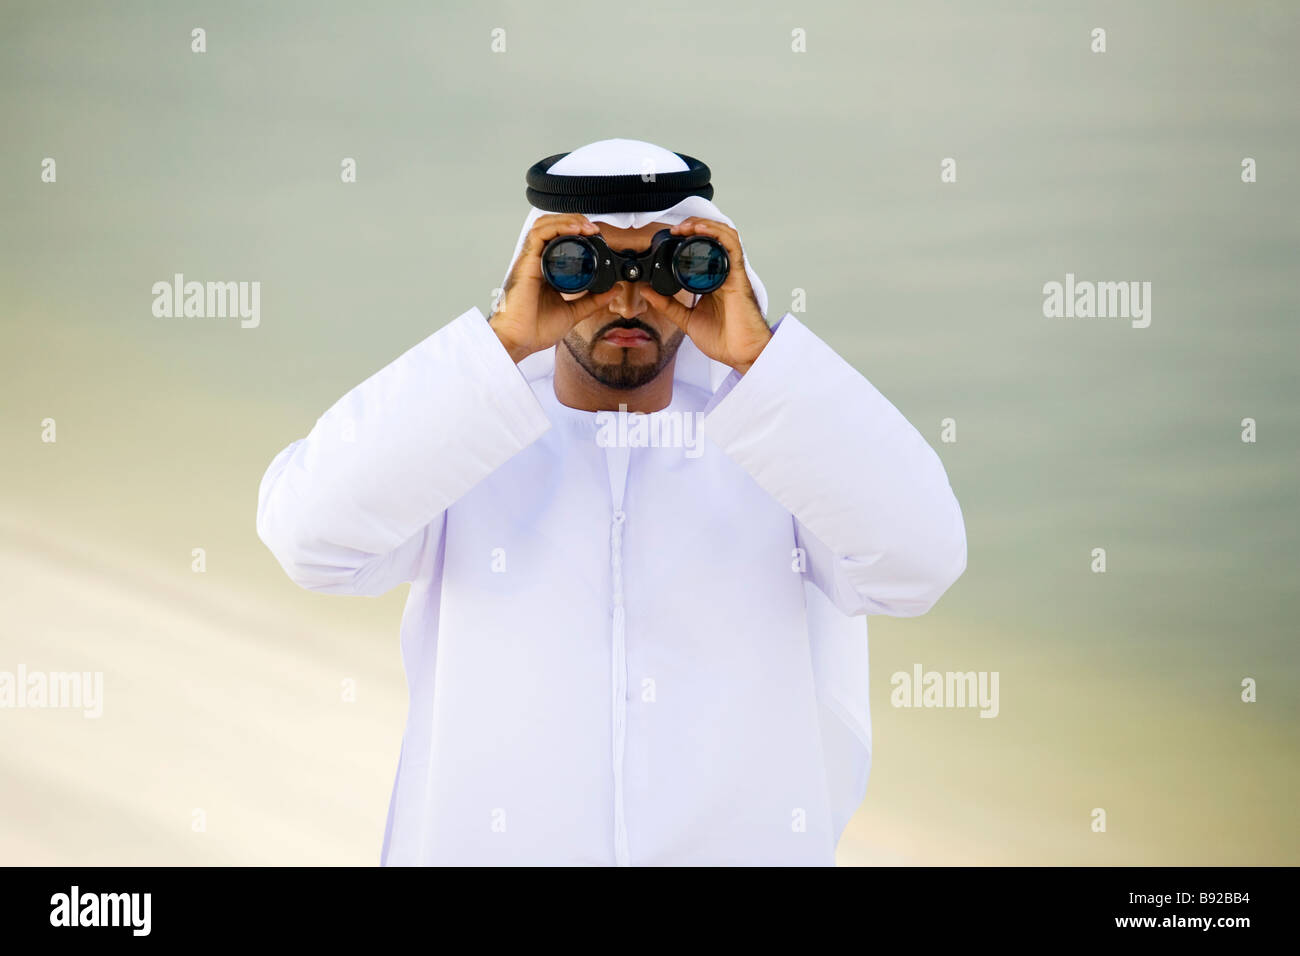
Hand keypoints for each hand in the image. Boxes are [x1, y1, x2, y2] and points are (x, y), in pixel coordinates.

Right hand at [489, 214, 621, 362]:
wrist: (520, 341)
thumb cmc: (535, 329)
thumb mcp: (573, 312)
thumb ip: (593, 301)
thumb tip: (614, 290)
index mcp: (545, 270)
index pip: (558, 238)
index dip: (576, 230)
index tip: (596, 235)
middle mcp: (536, 261)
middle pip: (551, 226)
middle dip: (574, 220)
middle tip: (594, 228)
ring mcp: (530, 261)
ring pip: (544, 225)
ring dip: (567, 220)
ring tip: (586, 226)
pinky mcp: (526, 263)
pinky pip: (538, 235)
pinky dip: (556, 228)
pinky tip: (574, 230)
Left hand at [637, 217, 771, 374]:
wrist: (741, 355)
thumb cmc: (724, 340)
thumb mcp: (687, 320)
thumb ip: (668, 305)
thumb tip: (647, 291)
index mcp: (713, 281)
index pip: (704, 248)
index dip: (689, 236)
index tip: (670, 236)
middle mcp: (724, 273)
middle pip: (714, 236)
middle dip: (695, 225)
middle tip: (676, 228)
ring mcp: (732, 273)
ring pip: (724, 235)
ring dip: (705, 225)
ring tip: (687, 226)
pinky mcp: (738, 277)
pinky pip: (732, 246)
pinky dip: (717, 233)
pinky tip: (702, 230)